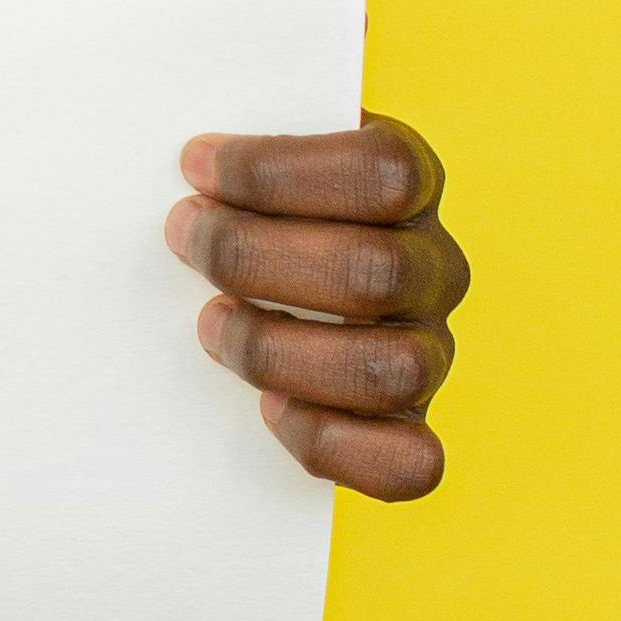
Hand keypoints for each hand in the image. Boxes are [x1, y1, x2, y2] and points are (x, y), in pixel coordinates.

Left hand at [168, 116, 466, 498]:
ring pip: (384, 369)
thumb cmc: (266, 211)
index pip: (385, 171)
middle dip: (255, 255)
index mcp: (415, 190)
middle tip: (185, 235)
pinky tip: (269, 407)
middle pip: (372, 270)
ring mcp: (428, 353)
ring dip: (275, 349)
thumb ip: (244, 159)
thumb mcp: (267, 164)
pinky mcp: (411, 427)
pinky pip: (408, 462)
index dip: (281, 170)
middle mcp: (435, 271)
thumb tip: (187, 160)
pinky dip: (328, 440)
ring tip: (211, 322)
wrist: (293, 281)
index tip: (196, 164)